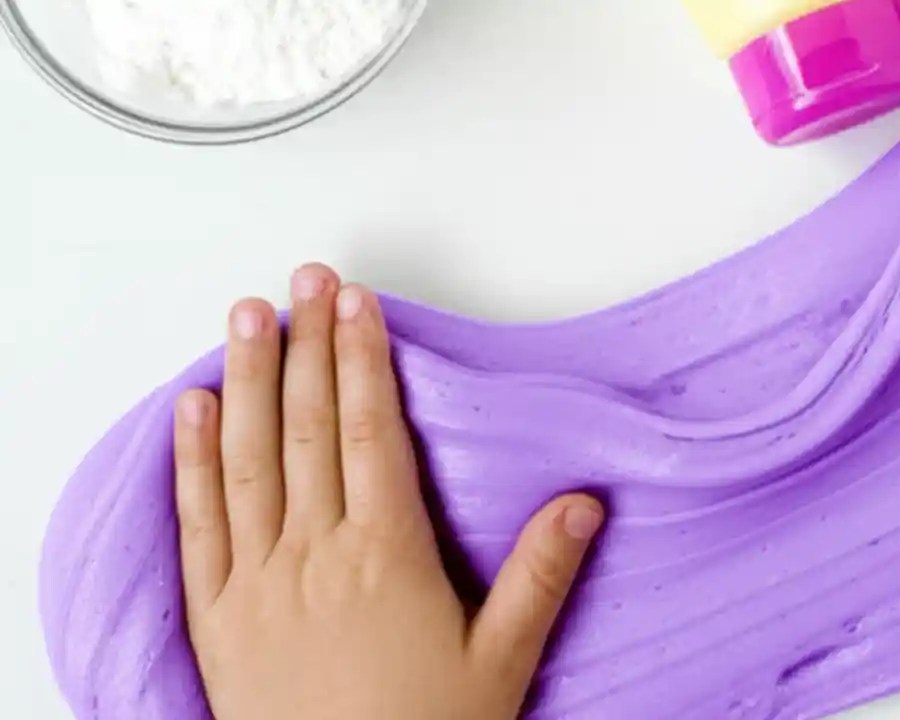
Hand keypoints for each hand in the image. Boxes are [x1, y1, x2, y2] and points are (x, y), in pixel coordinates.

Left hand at [172, 263, 604, 719]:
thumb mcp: (503, 662)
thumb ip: (541, 576)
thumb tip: (582, 502)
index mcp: (386, 557)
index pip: (371, 432)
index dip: (363, 358)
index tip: (356, 303)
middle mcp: (315, 555)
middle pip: (309, 427)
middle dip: (309, 344)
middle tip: (305, 280)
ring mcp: (256, 582)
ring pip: (248, 458)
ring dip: (250, 379)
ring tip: (248, 315)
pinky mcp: (215, 615)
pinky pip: (198, 522)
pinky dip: (191, 459)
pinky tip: (192, 407)